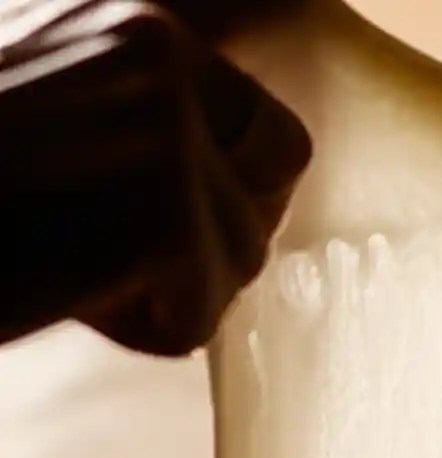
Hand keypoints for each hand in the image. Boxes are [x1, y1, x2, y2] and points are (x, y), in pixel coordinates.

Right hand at [0, 0, 310, 356]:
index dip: (244, 200)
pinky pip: (196, 319)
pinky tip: (60, 294)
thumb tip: (252, 170)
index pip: (277, 136)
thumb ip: (140, 117)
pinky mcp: (156, 221)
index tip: (184, 231)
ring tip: (62, 264)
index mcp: (146, 28)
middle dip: (219, 246)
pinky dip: (137, 333)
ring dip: (163, 291)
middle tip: (127, 260)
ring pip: (238, 264)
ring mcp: (164, 136)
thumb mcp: (53, 105)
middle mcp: (166, 62)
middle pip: (274, 199)